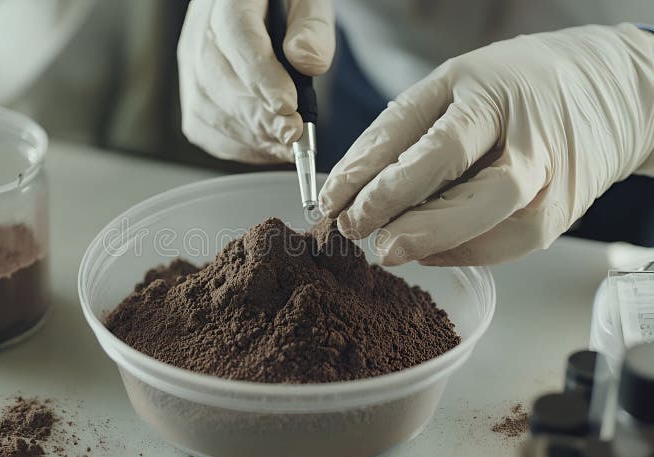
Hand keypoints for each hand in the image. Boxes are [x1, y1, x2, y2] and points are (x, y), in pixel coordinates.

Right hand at [177, 0, 333, 163]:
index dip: (260, 77)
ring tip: (287, 145)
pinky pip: (202, 127)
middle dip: (258, 116)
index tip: (288, 107)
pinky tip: (267, 148)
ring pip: (207, 109)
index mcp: (228, 1)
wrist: (261, 9)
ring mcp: (190, 65)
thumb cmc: (286, 5)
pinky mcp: (191, 92)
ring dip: (249, 135)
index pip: (236, 37)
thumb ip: (312, 28)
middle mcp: (199, 32)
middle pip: (217, 79)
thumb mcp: (309, 3)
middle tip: (294, 135)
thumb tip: (307, 62)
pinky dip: (235, 146)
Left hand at [319, 24, 653, 264]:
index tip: (330, 200)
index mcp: (484, 90)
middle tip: (355, 229)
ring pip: (488, 216)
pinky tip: (427, 252)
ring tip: (386, 248)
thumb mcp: (454, 88)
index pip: (416, 133)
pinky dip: (460, 252)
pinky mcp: (561, 213)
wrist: (605, 96)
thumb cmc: (512, 91)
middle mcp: (520, 130)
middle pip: (459, 170)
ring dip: (429, 238)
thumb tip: (353, 190)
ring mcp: (548, 174)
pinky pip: (507, 244)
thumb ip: (406, 134)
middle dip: (396, 205)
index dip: (366, 171)